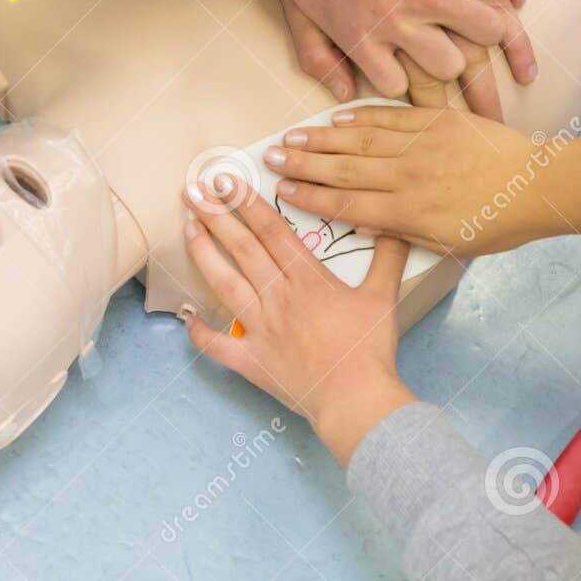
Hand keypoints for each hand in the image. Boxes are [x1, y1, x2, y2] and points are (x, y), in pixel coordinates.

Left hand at [180, 183, 414, 465]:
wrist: (355, 400)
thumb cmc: (369, 348)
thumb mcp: (384, 296)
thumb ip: (388, 256)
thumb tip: (393, 223)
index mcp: (307, 279)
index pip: (272, 231)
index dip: (247, 203)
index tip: (225, 180)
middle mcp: (278, 297)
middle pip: (242, 249)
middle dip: (216, 217)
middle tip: (192, 192)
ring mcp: (260, 329)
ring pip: (225, 284)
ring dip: (204, 255)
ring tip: (187, 229)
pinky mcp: (250, 360)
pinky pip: (217, 345)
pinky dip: (199, 331)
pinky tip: (186, 315)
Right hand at [260, 105, 580, 255]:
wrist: (538, 186)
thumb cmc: (496, 224)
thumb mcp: (446, 243)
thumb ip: (401, 233)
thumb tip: (364, 224)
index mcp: (407, 213)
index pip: (345, 204)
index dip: (309, 196)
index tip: (282, 189)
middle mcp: (407, 176)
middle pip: (342, 168)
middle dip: (302, 163)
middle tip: (270, 157)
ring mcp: (421, 145)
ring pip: (360, 139)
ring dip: (323, 137)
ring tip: (293, 135)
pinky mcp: (438, 121)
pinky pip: (393, 116)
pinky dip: (363, 115)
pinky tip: (339, 115)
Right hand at [273, 0, 535, 96]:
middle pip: (490, 32)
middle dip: (486, 26)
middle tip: (470, 22)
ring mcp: (394, 23)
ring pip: (448, 66)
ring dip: (445, 57)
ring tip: (433, 45)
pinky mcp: (360, 41)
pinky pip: (395, 83)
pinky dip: (396, 76)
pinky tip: (392, 61)